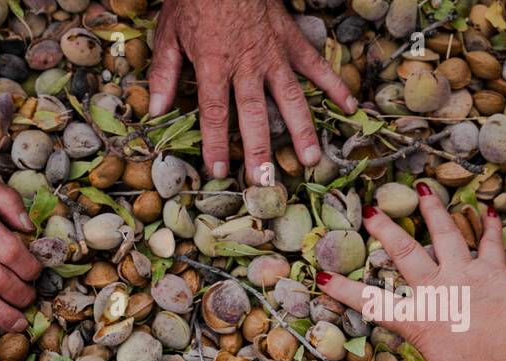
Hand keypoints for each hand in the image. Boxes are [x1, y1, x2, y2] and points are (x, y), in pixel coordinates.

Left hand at [148, 0, 355, 180]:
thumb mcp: (170, 32)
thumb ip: (164, 73)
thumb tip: (156, 110)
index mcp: (215, 64)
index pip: (215, 113)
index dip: (217, 145)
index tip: (218, 171)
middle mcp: (248, 64)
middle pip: (255, 114)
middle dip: (260, 151)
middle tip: (266, 182)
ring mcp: (274, 52)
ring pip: (291, 97)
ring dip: (302, 130)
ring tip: (310, 159)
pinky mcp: (292, 39)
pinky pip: (316, 64)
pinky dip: (335, 84)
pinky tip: (349, 106)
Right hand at [317, 185, 505, 360]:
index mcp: (418, 319)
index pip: (373, 304)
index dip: (345, 291)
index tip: (323, 277)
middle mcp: (436, 288)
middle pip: (405, 254)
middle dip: (385, 231)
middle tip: (372, 210)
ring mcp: (465, 274)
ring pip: (445, 236)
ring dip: (434, 211)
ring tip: (424, 189)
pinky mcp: (493, 269)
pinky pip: (491, 244)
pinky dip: (491, 227)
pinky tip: (489, 210)